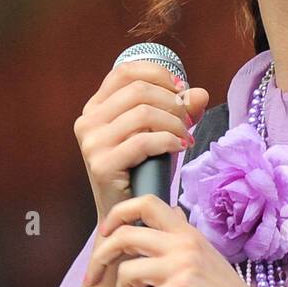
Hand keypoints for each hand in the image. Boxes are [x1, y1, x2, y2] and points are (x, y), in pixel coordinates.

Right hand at [74, 60, 208, 217]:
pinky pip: (143, 141)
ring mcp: (91, 143)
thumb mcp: (161, 132)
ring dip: (174, 123)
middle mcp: (87, 121)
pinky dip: (168, 140)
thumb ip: (178, 110)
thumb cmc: (144, 171)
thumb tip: (200, 93)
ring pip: (143, 113)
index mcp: (96, 107)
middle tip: (188, 119)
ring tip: (185, 137)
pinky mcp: (101, 164)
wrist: (128, 214)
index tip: (182, 90)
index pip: (125, 72)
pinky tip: (179, 147)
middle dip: (172, 102)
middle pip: (139, 90)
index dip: (158, 74)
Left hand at [82, 193, 280, 286]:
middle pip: (123, 236)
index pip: (147, 202)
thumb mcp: (209, 256)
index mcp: (189, 234)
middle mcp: (184, 245)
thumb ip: (185, 237)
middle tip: (95, 279)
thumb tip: (170, 212)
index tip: (106, 236)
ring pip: (126, 273)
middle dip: (100, 259)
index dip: (117, 215)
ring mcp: (182, 268)